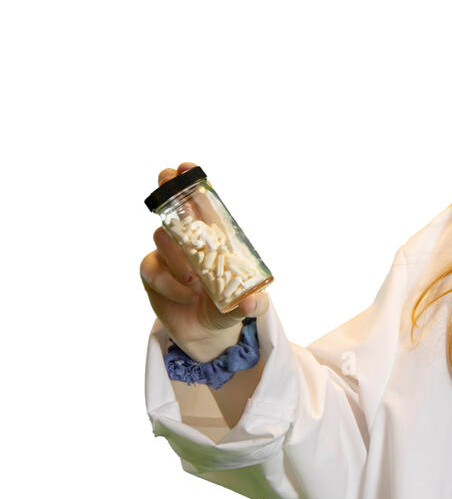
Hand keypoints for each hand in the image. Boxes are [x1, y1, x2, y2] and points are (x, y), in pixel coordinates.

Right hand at [140, 162, 267, 360]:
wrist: (206, 332)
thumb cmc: (229, 306)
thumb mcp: (246, 304)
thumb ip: (253, 302)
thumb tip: (250, 301)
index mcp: (212, 236)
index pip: (200, 204)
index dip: (191, 183)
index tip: (187, 166)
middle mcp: (188, 240)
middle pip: (173, 209)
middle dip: (169, 192)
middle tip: (167, 179)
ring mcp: (167, 255)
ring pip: (162, 238)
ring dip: (177, 254)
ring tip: (194, 278)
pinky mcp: (152, 273)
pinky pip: (153, 269)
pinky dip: (169, 282)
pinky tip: (185, 294)